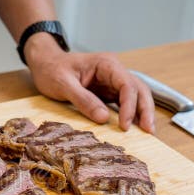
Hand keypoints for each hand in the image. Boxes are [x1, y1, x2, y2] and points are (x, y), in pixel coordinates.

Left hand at [25, 33, 154, 132]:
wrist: (44, 63)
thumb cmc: (51, 69)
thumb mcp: (63, 84)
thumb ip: (83, 99)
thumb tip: (104, 118)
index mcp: (106, 64)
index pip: (127, 84)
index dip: (130, 105)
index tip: (125, 125)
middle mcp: (114, 71)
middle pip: (138, 88)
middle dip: (145, 109)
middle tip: (149, 130)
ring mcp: (112, 81)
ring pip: (135, 95)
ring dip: (142, 112)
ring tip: (147, 131)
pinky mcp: (107, 91)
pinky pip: (123, 102)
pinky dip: (130, 113)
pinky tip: (133, 127)